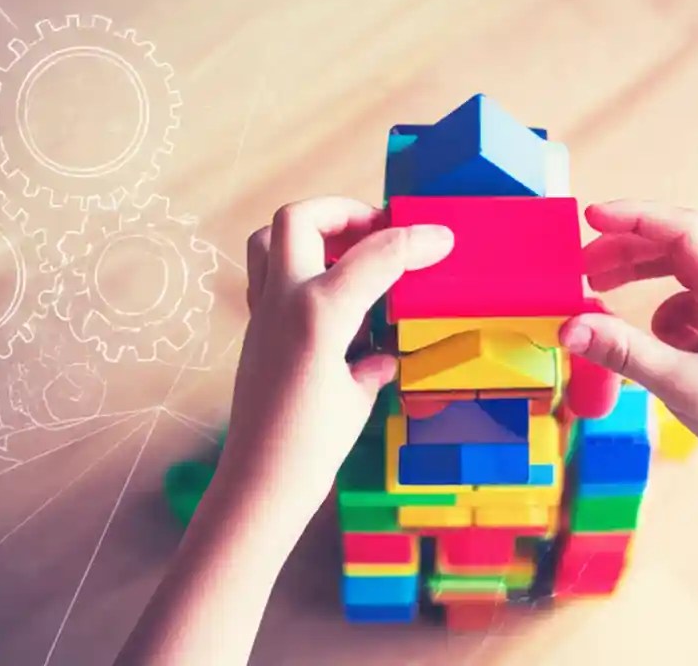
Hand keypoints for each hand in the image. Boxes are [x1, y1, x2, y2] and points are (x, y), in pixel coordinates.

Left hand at [216, 197, 452, 530]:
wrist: (259, 484)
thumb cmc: (312, 450)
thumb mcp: (357, 399)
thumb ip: (371, 362)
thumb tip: (383, 354)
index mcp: (319, 314)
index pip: (375, 255)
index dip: (414, 240)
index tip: (442, 239)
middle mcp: (283, 303)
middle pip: (301, 219)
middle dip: (344, 212)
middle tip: (380, 233)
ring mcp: (262, 315)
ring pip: (270, 240)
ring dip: (314, 234)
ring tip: (355, 259)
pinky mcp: (254, 333)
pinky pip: (271, 278)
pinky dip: (304, 274)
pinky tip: (339, 307)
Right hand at [559, 201, 697, 503]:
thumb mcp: (682, 385)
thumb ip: (623, 351)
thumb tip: (568, 327)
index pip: (685, 228)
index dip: (634, 217)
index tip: (589, 217)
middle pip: (683, 246)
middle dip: (629, 250)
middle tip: (581, 266)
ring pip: (687, 276)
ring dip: (644, 279)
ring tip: (600, 293)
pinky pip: (696, 307)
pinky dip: (666, 317)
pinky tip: (657, 349)